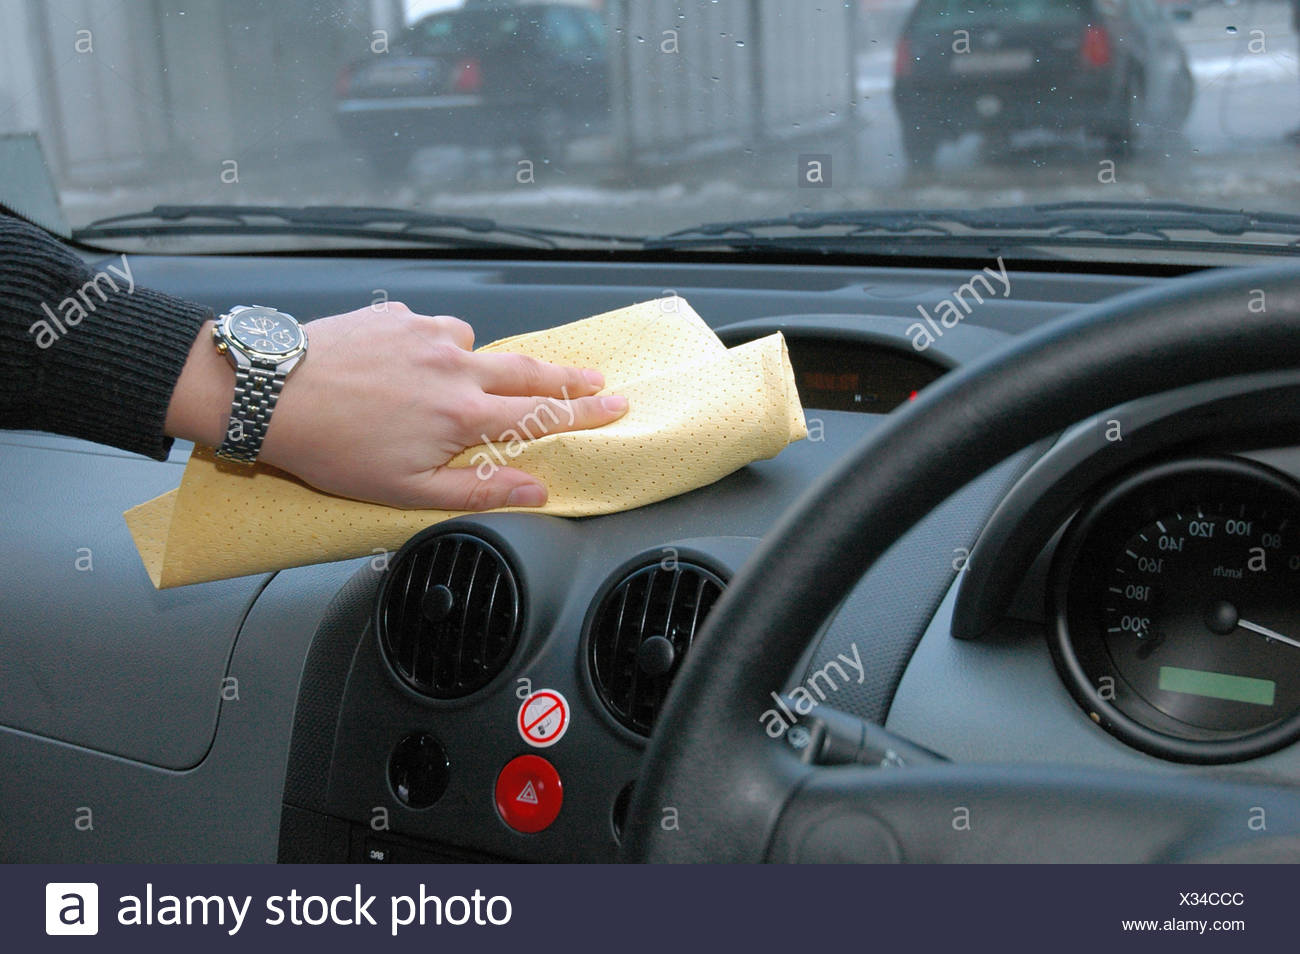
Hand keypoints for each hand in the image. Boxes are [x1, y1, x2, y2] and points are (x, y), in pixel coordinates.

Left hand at [164, 303, 627, 508]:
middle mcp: (455, 368)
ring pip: (476, 348)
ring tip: (461, 387)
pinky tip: (408, 365)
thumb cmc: (332, 449)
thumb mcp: (406, 491)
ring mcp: (426, 334)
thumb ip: (478, 492)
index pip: (541, 414)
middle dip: (569, 376)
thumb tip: (534, 491)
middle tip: (597, 378)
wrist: (270, 392)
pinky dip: (435, 346)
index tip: (616, 406)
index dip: (584, 412)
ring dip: (483, 366)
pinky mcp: (397, 314)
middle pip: (529, 370)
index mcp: (462, 416)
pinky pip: (434, 329)